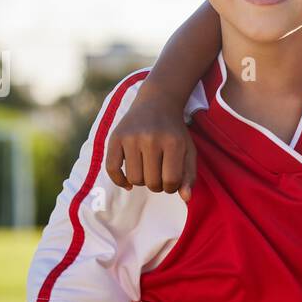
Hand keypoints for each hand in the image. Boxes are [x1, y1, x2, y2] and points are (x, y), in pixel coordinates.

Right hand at [105, 84, 196, 200]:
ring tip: (147, 170)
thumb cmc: (174, 132)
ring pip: (134, 179)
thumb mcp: (188, 150)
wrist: (156, 103)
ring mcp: (131, 137)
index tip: (171, 179)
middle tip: (159, 173)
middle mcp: (151, 139)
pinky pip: (112, 169)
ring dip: (141, 181)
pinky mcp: (115, 137)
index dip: (172, 187)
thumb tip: (186, 198)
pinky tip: (128, 182)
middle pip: (152, 183)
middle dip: (157, 184)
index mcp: (173, 143)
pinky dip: (120, 180)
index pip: (171, 182)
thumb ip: (190, 175)